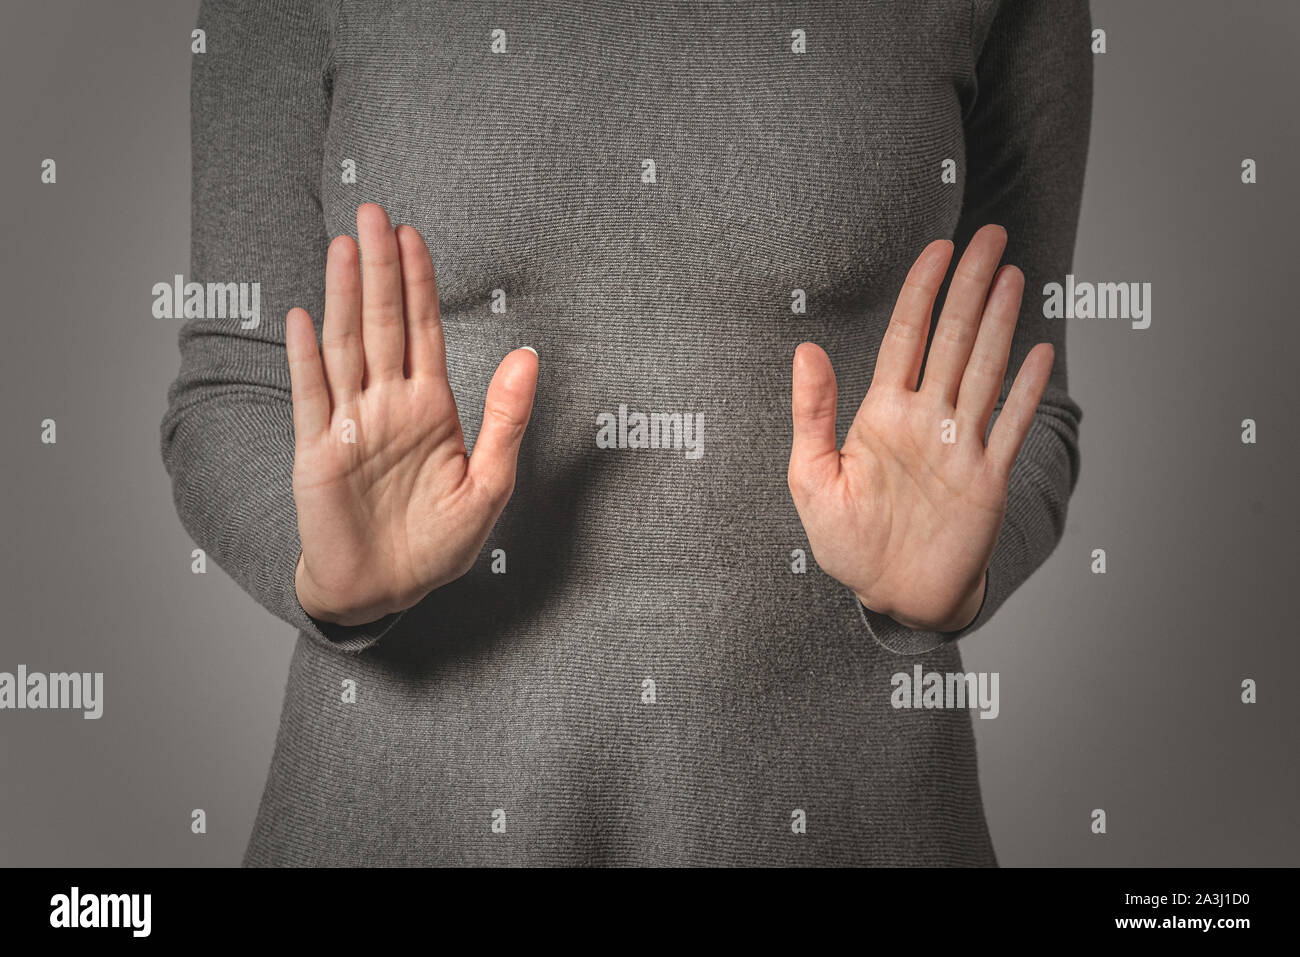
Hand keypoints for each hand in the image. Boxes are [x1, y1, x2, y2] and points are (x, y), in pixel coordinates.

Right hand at [285, 203, 538, 625]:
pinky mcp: (317, 453)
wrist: (388, 591)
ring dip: (343, 297)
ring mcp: (350, 424)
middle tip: (374, 213)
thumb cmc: (438, 545)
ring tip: (343, 247)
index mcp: (431, 408)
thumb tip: (528, 355)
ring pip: (346, 347)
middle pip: (382, 324)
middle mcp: (388, 405)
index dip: (419, 283)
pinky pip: (311, 397)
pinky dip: (306, 358)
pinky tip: (303, 317)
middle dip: (379, 270)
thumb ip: (506, 421)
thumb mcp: (489, 486)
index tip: (414, 235)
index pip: (424, 331)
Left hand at [787, 224, 1052, 633]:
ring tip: (1013, 275)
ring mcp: (961, 446)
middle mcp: (926, 420)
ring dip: (1001, 323)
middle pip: (953, 339)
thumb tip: (806, 349)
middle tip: (991, 235)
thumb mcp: (811, 478)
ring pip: (985, 370)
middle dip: (970, 287)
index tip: (938, 248)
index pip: (906, 338)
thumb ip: (812, 414)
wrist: (891, 594)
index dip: (922, 291)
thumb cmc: (847, 542)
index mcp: (883, 415)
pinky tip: (1041, 352)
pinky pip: (1010, 426)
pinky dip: (1026, 391)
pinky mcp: (987, 479)